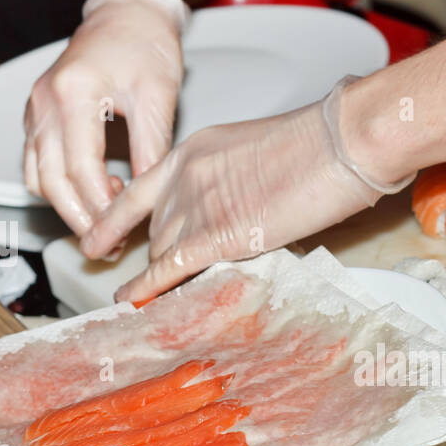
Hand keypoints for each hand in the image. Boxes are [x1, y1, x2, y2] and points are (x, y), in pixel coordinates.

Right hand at [23, 0, 185, 236]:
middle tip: (113, 244)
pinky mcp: (38, 113)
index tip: (127, 231)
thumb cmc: (145, 45)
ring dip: (68, 207)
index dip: (103, 208)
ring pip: (38, 177)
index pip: (81, 170)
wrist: (126, 12)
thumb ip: (151, 149)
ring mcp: (35, 107)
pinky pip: (37, 162)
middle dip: (81, 219)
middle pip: (51, 181)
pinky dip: (58, 186)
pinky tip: (93, 193)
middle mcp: (44, 102)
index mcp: (73, 93)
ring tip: (107, 222)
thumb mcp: (158, 97)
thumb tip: (149, 199)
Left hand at [81, 81, 411, 303]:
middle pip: (152, 227)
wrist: (342, 143)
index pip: (144, 192)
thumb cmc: (324, 145)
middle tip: (149, 281)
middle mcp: (185, 175)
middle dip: (152, 255)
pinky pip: (167, 268)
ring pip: (158, 251)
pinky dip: (145, 289)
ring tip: (145, 302)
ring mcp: (197, 205)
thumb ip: (237, 186)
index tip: (102, 236)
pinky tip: (131, 303)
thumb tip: (242, 214)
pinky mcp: (215, 235)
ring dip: (154, 278)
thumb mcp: (262, 158)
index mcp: (196, 151)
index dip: (120, 220)